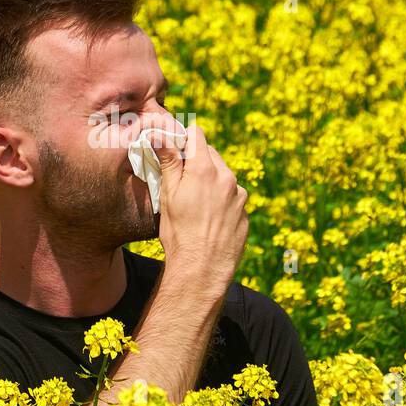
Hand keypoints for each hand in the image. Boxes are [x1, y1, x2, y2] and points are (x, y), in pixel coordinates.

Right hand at [151, 124, 248, 287]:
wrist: (201, 270)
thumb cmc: (180, 233)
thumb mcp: (168, 195)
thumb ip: (168, 162)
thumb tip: (160, 135)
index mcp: (206, 169)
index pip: (197, 135)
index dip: (184, 139)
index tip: (175, 149)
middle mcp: (228, 178)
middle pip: (211, 155)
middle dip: (197, 162)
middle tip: (182, 181)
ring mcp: (240, 197)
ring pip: (224, 178)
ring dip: (211, 183)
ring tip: (196, 207)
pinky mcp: (245, 214)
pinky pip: (233, 199)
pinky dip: (222, 202)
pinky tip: (209, 221)